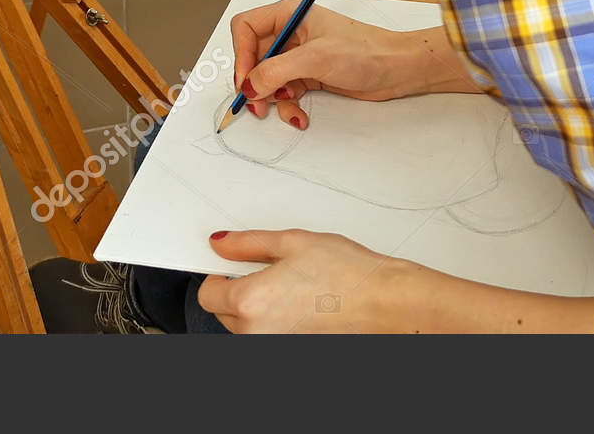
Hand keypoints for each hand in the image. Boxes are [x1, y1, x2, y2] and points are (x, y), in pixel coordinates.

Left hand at [197, 229, 415, 332]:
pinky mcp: (290, 351)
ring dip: (257, 308)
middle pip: (224, 313)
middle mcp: (256, 332)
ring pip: (246, 327)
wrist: (385, 303)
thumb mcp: (293, 242)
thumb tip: (223, 244)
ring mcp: (273, 346)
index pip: (207, 294)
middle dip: (239, 291)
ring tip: (294, 287)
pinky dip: (277, 322)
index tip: (231, 266)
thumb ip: (249, 243)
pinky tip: (302, 304)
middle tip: (272, 271)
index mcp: (249, 302)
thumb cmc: (349, 274)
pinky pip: (269, 335)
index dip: (218, 275)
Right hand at [229, 0, 479, 127]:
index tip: (246, 79)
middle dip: (255, 83)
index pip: (245, 28)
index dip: (240, 54)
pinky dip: (288, 106)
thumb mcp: (315, 58)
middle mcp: (291, 33)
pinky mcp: (309, 75)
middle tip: (258, 104)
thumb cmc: (365, 50)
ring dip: (273, 99)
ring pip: (267, 79)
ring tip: (287, 109)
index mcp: (289, 14)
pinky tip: (300, 115)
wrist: (397, 69)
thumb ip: (276, 71)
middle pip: (253, 58)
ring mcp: (299, 56)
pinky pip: (285, 92)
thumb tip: (249, 85)